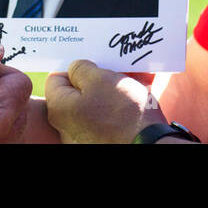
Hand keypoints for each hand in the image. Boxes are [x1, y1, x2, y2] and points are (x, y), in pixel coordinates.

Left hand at [45, 59, 167, 142]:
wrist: (150, 145)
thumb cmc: (123, 114)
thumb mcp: (100, 78)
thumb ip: (80, 68)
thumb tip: (76, 68)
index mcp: (59, 108)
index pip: (57, 77)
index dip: (75, 65)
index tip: (93, 61)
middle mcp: (68, 125)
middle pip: (80, 89)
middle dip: (101, 75)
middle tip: (117, 65)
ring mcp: (86, 134)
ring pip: (99, 99)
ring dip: (116, 85)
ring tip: (136, 74)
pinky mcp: (105, 138)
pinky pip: (111, 113)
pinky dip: (124, 100)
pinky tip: (142, 86)